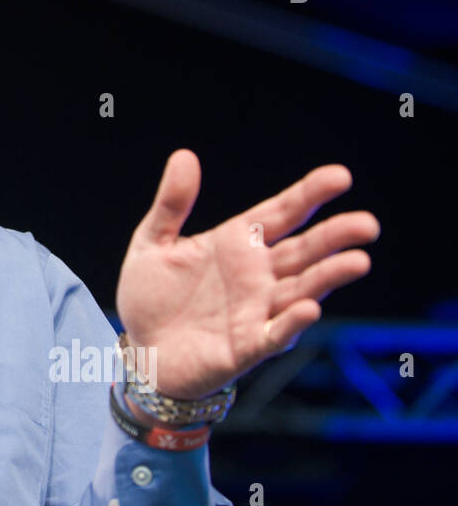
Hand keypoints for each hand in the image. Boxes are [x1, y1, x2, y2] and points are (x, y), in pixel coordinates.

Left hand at [115, 150, 379, 400]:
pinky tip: (308, 309)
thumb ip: (171, 204)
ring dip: (327, 278)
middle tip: (367, 224)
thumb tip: (185, 156)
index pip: (283, 213)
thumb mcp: (152, 243)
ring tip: (357, 261)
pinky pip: (274, 333)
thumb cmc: (151, 295)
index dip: (310, 195)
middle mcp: (256, 276)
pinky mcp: (246, 346)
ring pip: (300, 291)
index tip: (339, 176)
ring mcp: (256, 311)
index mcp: (237, 244)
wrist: (138, 350)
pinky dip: (292, 322)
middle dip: (334, 237)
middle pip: (303, 251)